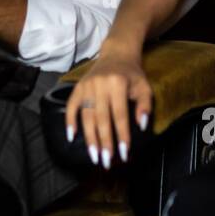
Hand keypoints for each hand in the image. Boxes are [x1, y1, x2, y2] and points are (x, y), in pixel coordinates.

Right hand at [65, 46, 152, 169]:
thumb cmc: (132, 74)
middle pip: (101, 118)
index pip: (119, 115)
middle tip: (106, 161)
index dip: (121, 135)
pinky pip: (72, 106)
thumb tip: (140, 125)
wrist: (116, 54)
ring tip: (94, 155)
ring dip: (89, 138)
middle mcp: (100, 84)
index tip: (123, 153)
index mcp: (118, 84)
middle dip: (104, 142)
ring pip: (86, 116)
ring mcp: (86, 86)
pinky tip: (71, 137)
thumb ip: (145, 105)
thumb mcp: (145, 86)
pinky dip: (70, 121)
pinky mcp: (78, 87)